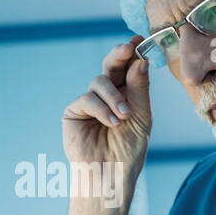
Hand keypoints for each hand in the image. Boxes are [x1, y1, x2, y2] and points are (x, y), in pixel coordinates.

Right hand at [62, 37, 151, 179]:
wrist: (110, 174)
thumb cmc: (128, 150)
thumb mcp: (141, 116)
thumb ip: (139, 88)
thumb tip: (139, 60)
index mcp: (127, 94)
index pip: (129, 68)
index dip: (133, 53)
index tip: (139, 40)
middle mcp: (107, 94)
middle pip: (111, 65)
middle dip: (119, 55)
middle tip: (128, 48)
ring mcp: (90, 101)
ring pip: (99, 80)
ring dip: (114, 97)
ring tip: (123, 116)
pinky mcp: (74, 111)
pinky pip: (87, 98)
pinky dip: (101, 108)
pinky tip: (111, 122)